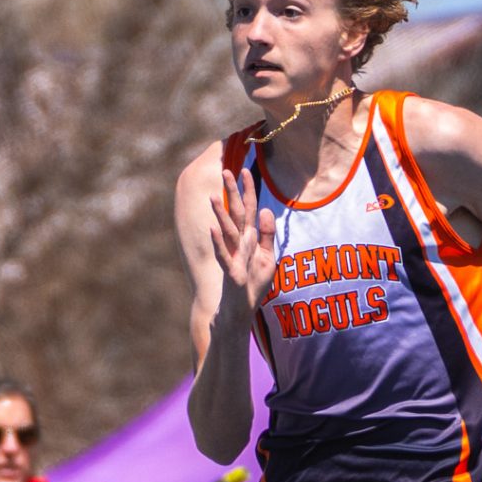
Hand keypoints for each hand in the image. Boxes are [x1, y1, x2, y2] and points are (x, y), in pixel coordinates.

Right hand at [210, 166, 278, 310]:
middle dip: (232, 193)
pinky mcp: (231, 272)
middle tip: (226, 170)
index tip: (246, 169)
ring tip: (213, 196)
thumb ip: (268, 235)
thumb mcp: (268, 258)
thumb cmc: (253, 286)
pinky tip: (213, 229)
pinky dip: (218, 242)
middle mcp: (239, 244)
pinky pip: (223, 254)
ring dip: (220, 214)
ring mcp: (233, 256)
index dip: (248, 190)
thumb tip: (266, 211)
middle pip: (236, 213)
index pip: (249, 209)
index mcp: (249, 239)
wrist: (241, 311)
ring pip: (227, 231)